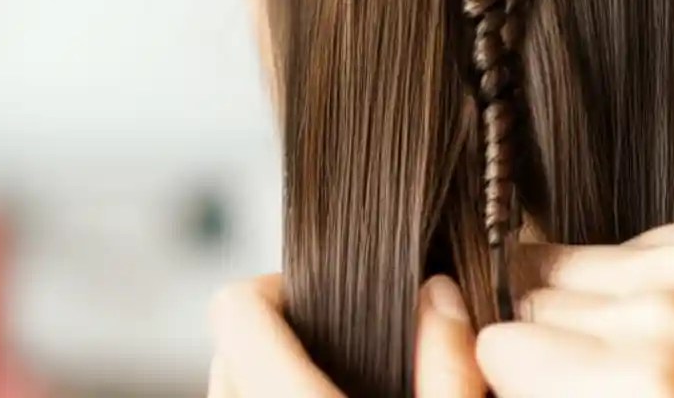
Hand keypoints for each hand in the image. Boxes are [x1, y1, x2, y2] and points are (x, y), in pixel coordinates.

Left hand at [206, 274, 483, 396]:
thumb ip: (447, 365)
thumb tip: (440, 294)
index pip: (235, 310)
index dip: (281, 286)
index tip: (326, 292)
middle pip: (225, 348)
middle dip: (277, 335)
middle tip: (340, 345)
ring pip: (227, 389)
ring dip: (266, 376)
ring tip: (331, 383)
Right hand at [478, 212, 673, 397]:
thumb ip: (575, 395)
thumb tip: (511, 357)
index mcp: (639, 386)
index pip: (501, 347)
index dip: (513, 370)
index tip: (533, 381)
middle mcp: (659, 313)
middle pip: (528, 296)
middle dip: (544, 333)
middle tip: (588, 367)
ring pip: (570, 258)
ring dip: (583, 298)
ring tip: (631, 339)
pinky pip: (632, 244)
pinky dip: (638, 277)